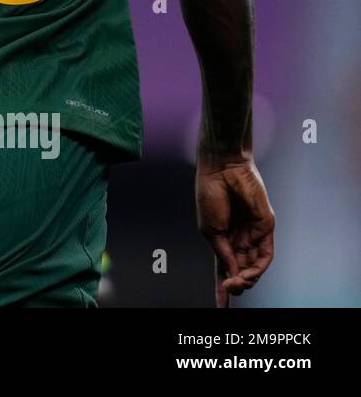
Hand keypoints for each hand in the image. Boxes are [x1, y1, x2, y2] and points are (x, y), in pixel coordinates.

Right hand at [195, 156, 274, 306]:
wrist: (222, 170)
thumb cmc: (210, 195)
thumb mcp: (210, 230)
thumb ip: (223, 253)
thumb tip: (233, 275)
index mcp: (221, 238)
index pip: (223, 268)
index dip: (221, 287)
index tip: (220, 306)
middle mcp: (238, 239)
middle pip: (241, 271)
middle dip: (236, 284)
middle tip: (230, 289)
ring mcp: (253, 234)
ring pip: (254, 267)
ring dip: (247, 279)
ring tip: (237, 282)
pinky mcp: (266, 228)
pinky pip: (265, 254)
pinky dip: (258, 268)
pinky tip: (247, 272)